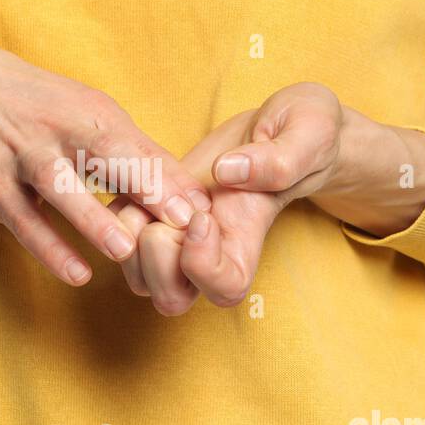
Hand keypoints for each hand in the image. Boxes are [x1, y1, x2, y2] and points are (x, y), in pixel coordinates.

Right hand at [0, 30, 210, 285]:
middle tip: (184, 224)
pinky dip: (49, 247)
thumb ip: (131, 153)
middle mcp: (60, 130)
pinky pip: (24, 220)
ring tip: (127, 250)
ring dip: (94, 219)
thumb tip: (186, 191)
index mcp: (92, 113)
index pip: (140, 148)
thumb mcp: (83, 113)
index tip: (208, 213)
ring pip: (62, 189)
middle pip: (109, 158)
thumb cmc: (33, 106)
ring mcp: (24, 157)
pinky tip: (76, 273)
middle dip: (148, 188)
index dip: (173, 181)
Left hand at [112, 82, 424, 313]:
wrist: (277, 125)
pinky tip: (136, 179)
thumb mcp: (309, 131)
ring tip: (149, 192)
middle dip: (157, 255)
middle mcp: (210, 251)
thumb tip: (229, 173)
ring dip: (131, 236)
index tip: (203, 215)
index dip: (202, 263)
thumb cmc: (304, 133)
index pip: (224, 289)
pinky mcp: (151, 213)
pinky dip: (115, 214)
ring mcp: (178, 238)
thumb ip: (280, 158)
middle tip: (170, 207)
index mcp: (248, 240)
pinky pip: (115, 237)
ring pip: (137, 278)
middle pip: (171, 298)